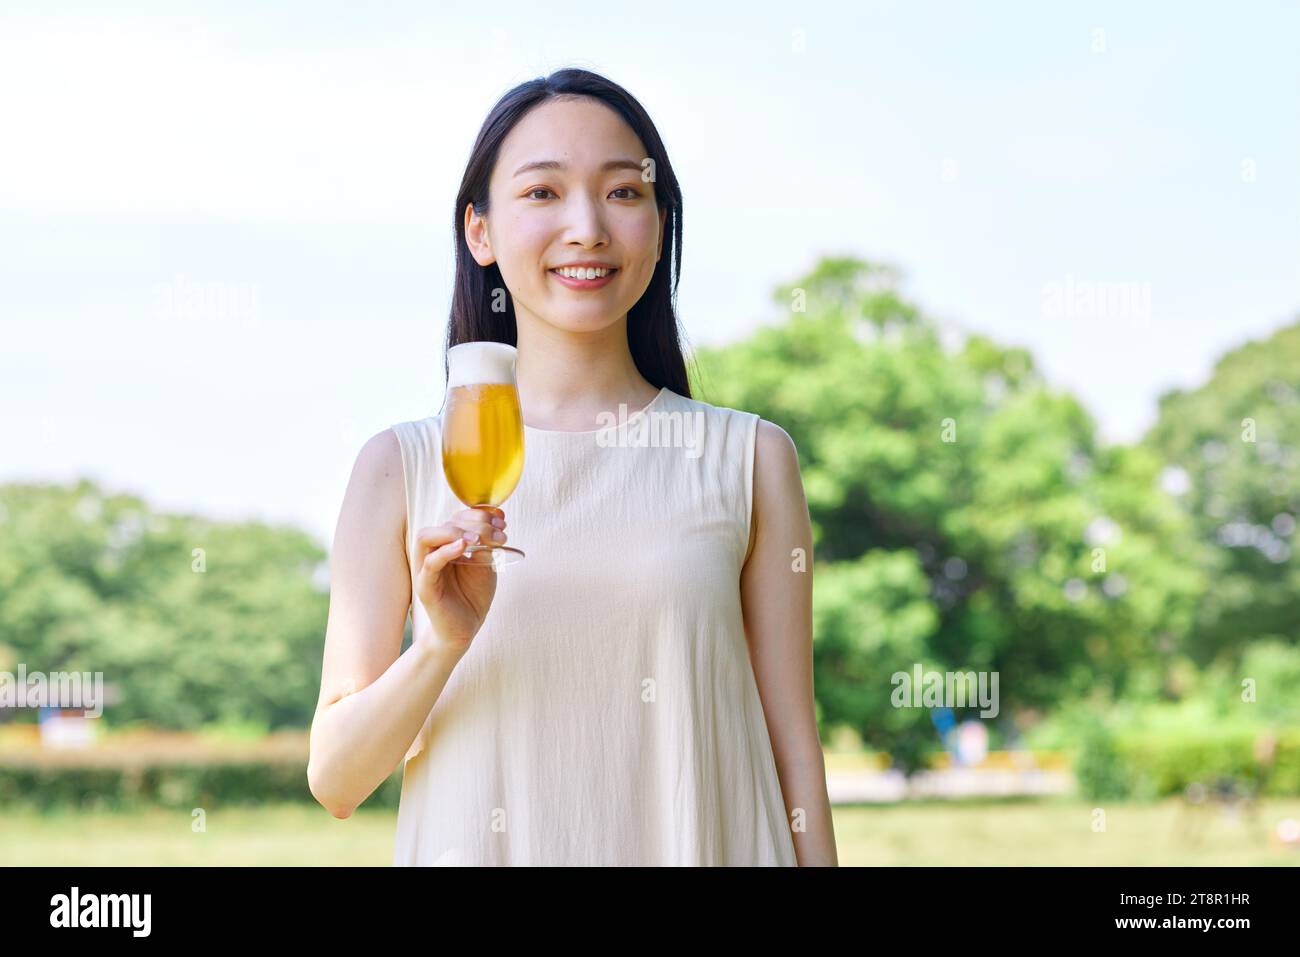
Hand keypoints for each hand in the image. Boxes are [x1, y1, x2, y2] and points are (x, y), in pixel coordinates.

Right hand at [412, 506, 507, 653]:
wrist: (464, 630)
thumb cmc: (472, 596)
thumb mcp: (485, 565)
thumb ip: (488, 544)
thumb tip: (498, 516)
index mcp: (447, 544)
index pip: (456, 517)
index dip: (479, 514)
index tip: (501, 521)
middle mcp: (433, 552)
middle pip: (446, 523)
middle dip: (475, 523)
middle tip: (499, 533)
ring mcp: (426, 568)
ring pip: (427, 536)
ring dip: (455, 532)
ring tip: (478, 539)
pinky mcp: (425, 585)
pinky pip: (430, 563)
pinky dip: (446, 551)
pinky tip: (465, 547)